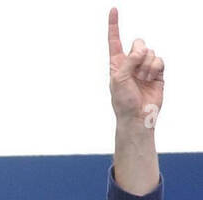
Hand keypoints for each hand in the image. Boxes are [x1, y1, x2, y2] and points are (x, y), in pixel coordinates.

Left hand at [107, 8, 163, 126]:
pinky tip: (151, 80)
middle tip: (135, 69)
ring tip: (142, 80)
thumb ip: (128, 61)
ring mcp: (144, 67)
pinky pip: (159, 60)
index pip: (115, 40)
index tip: (113, 9)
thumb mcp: (118, 79)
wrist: (138, 115)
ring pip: (150, 52)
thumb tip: (141, 50)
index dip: (114, 25)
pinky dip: (155, 69)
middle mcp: (131, 63)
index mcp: (116, 63)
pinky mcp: (157, 72)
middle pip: (139, 43)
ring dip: (146, 66)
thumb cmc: (123, 100)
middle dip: (139, 53)